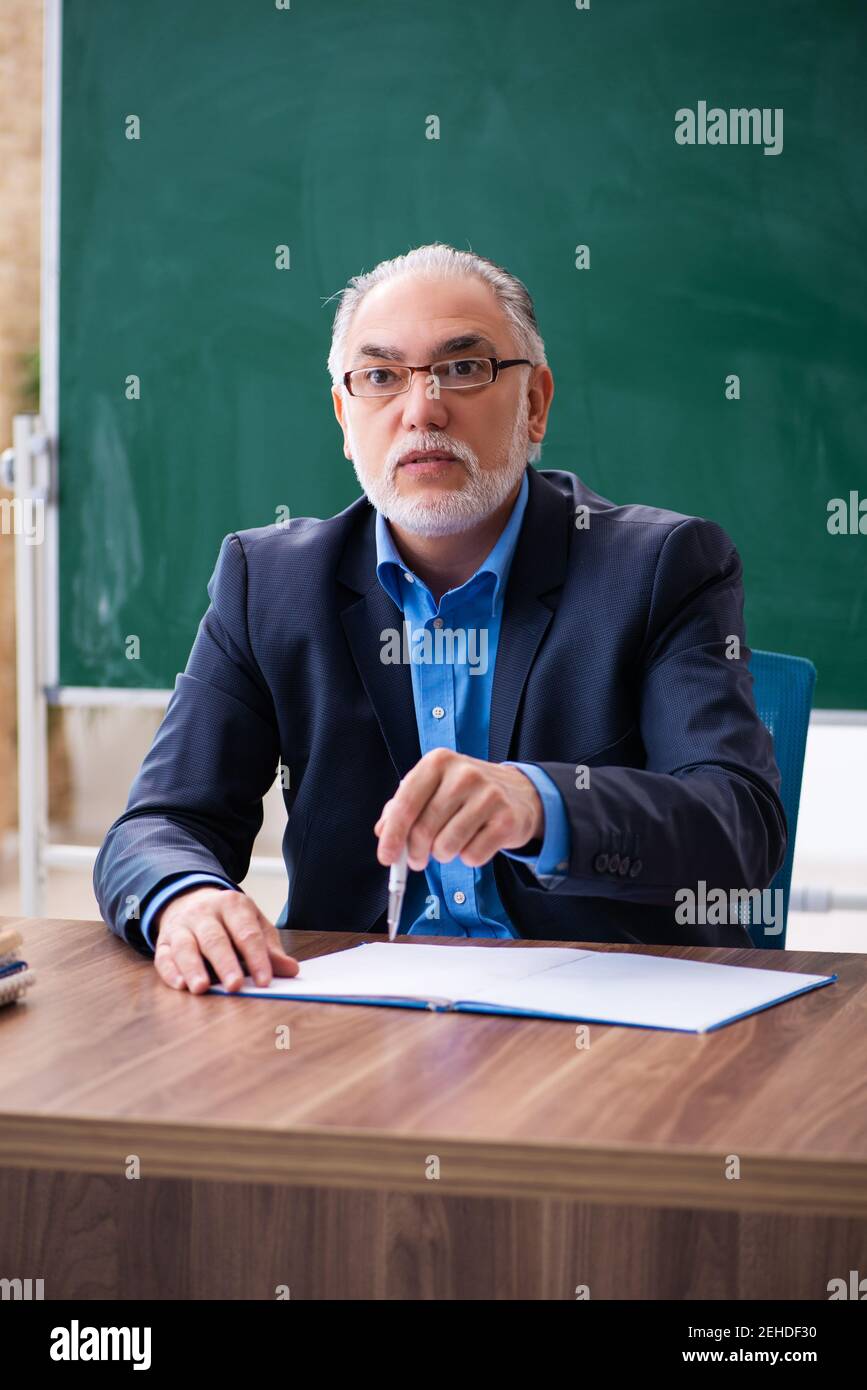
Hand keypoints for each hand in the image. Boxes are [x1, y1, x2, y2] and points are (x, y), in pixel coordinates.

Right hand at [152, 886, 298, 993]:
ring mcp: (182, 926)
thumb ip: (270, 949)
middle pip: (215, 939)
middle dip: (225, 963)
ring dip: (193, 968)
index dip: (257, 958)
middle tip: (235, 986)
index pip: (247, 933)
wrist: (190, 899)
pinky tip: (180, 985)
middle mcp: (205, 913)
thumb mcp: (254, 925)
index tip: (265, 981)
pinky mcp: (164, 940)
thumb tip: (291, 970)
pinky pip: (163, 956)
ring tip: (201, 988)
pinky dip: (170, 972)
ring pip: (185, 946)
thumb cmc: (230, 920)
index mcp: (233, 905)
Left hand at [374, 748, 543, 870]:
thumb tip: (382, 831)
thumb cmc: (466, 793)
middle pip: (424, 829)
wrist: (518, 792)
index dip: (392, 835)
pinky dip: (468, 857)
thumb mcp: (433, 788)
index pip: (405, 804)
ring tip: (449, 845)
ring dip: (443, 855)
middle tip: (417, 860)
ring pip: (447, 846)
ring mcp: (489, 795)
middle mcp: (464, 774)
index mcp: (438, 762)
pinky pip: (473, 855)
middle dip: (415, 853)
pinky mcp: (507, 819)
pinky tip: (474, 841)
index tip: (386, 857)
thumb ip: (404, 806)